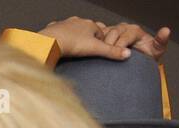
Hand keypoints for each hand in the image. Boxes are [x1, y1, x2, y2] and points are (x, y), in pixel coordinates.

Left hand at [42, 17, 170, 60]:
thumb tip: (127, 55)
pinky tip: (59, 44)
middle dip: (88, 38)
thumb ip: (111, 52)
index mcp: (90, 24)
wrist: (50, 41)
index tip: (98, 51)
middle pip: (87, 30)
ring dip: (74, 37)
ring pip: (73, 29)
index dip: (101, 42)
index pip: (100, 32)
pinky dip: (60, 37)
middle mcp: (78, 21)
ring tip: (73, 48)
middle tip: (86, 49)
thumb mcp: (95, 49)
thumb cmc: (72, 44)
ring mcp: (65, 24)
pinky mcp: (54, 28)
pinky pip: (58, 32)